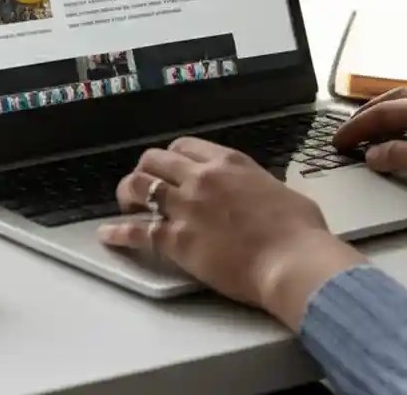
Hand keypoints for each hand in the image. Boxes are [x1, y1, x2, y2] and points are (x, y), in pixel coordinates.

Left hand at [99, 138, 365, 328]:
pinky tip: (108, 235)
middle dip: (145, 170)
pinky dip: (118, 232)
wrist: (291, 259)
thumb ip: (258, 185)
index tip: (169, 167)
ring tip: (126, 204)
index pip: (184, 146)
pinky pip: (137, 230)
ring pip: (139, 187)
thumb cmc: (298, 230)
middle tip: (144, 186)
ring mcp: (185, 207)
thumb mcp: (279, 190)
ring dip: (128, 193)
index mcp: (228, 162)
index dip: (171, 157)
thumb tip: (258, 192)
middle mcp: (201, 177)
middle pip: (154, 160)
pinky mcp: (176, 239)